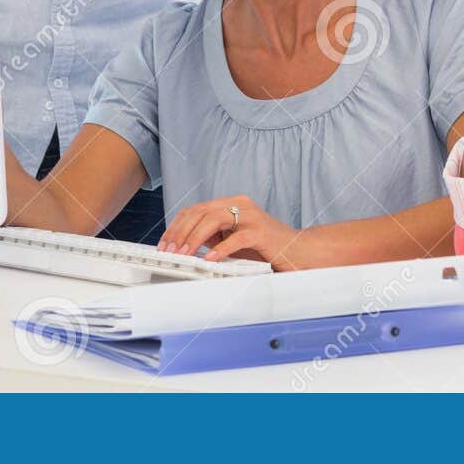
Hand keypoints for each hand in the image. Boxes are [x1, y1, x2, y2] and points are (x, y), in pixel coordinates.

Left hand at [158, 195, 307, 270]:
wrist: (298, 250)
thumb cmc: (264, 247)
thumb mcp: (232, 238)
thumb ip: (213, 236)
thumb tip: (182, 246)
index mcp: (232, 204)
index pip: (196, 209)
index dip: (176, 225)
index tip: (164, 244)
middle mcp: (241, 204)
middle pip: (201, 212)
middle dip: (181, 232)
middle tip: (169, 251)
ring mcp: (252, 216)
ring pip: (214, 219)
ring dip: (194, 238)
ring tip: (184, 254)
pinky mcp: (261, 232)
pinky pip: (236, 238)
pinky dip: (220, 249)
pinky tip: (210, 259)